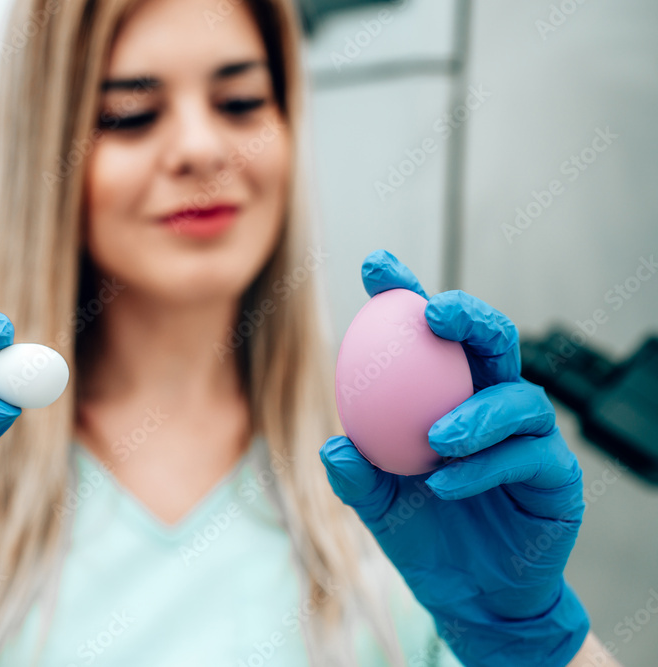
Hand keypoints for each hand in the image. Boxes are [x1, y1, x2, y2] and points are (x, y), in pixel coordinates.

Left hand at [319, 250, 590, 666]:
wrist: (471, 597)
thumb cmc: (424, 535)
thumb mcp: (377, 505)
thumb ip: (357, 476)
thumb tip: (333, 446)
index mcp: (444, 394)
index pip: (428, 334)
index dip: (405, 293)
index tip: (375, 267)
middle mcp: (489, 402)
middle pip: (490, 340)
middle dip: (466, 314)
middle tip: (432, 312)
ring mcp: (528, 437)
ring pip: (518, 396)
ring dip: (475, 412)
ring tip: (436, 438)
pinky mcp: (555, 474)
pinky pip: (528, 456)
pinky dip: (486, 465)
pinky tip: (446, 482)